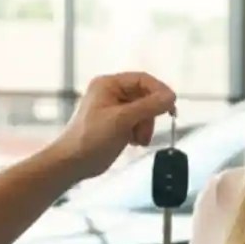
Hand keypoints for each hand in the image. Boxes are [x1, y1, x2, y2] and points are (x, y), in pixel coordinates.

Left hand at [53, 72, 176, 179]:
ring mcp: (114, 109)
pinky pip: (138, 122)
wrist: (73, 163)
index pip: (142, 79)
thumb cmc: (91, 138)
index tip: (171, 105)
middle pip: (145, 96)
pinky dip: (140, 132)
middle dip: (149, 115)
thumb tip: (171, 96)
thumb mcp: (122, 120)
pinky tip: (133, 142)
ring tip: (138, 140)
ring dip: (145, 126)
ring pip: (144, 111)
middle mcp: (112, 92)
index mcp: (108, 84)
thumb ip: (148, 106)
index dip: (159, 90)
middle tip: (148, 130)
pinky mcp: (117, 123)